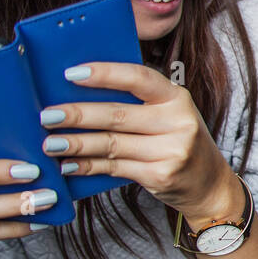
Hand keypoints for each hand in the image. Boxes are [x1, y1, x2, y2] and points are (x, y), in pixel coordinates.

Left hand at [39, 62, 235, 222]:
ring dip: (76, 144)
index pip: (138, 78)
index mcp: (177, 97)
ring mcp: (171, 151)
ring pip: (112, 144)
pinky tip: (69, 165)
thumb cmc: (180, 142)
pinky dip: (88, 166)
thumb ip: (137, 102)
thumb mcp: (170, 114)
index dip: (104, 74)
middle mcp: (178, 122)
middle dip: (78, 114)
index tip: (71, 73)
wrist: (209, 185)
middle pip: (118, 115)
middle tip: (47, 115)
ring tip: (50, 143)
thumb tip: (79, 93)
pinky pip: (114, 168)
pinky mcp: (160, 175)